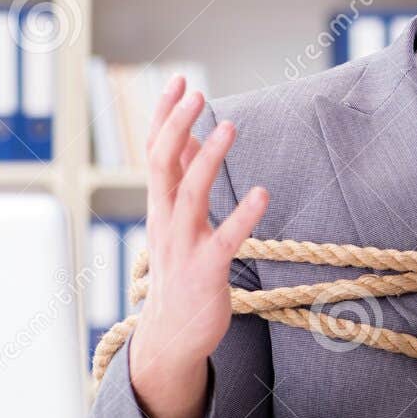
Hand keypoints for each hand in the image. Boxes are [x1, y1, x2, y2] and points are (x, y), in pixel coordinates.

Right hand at [128, 75, 267, 417]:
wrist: (173, 335)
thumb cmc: (181, 271)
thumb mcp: (177, 221)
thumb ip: (184, 181)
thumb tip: (195, 138)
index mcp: (158, 206)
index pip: (154, 152)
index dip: (164, 116)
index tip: (180, 81)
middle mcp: (164, 221)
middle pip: (162, 165)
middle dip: (176, 127)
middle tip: (197, 93)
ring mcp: (183, 247)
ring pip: (190, 195)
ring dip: (208, 159)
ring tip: (229, 126)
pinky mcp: (206, 272)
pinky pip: (224, 241)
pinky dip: (241, 216)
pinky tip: (262, 193)